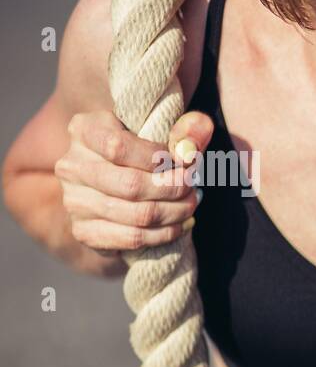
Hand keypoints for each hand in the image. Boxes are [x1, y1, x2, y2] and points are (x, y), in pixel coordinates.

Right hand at [55, 110, 211, 255]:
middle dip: (174, 188)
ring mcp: (74, 201)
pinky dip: (165, 234)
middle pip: (131, 185)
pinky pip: (133, 238)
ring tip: (191, 204)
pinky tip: (181, 224)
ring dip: (175, 212)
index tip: (185, 162)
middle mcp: (71, 166)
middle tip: (194, 186)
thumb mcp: (166, 129)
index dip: (158, 158)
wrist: (119, 184)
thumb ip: (187, 129)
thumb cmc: (145, 149)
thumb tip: (190, 149)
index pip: (117, 146)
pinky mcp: (84, 231)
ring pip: (137, 214)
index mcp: (84, 130)